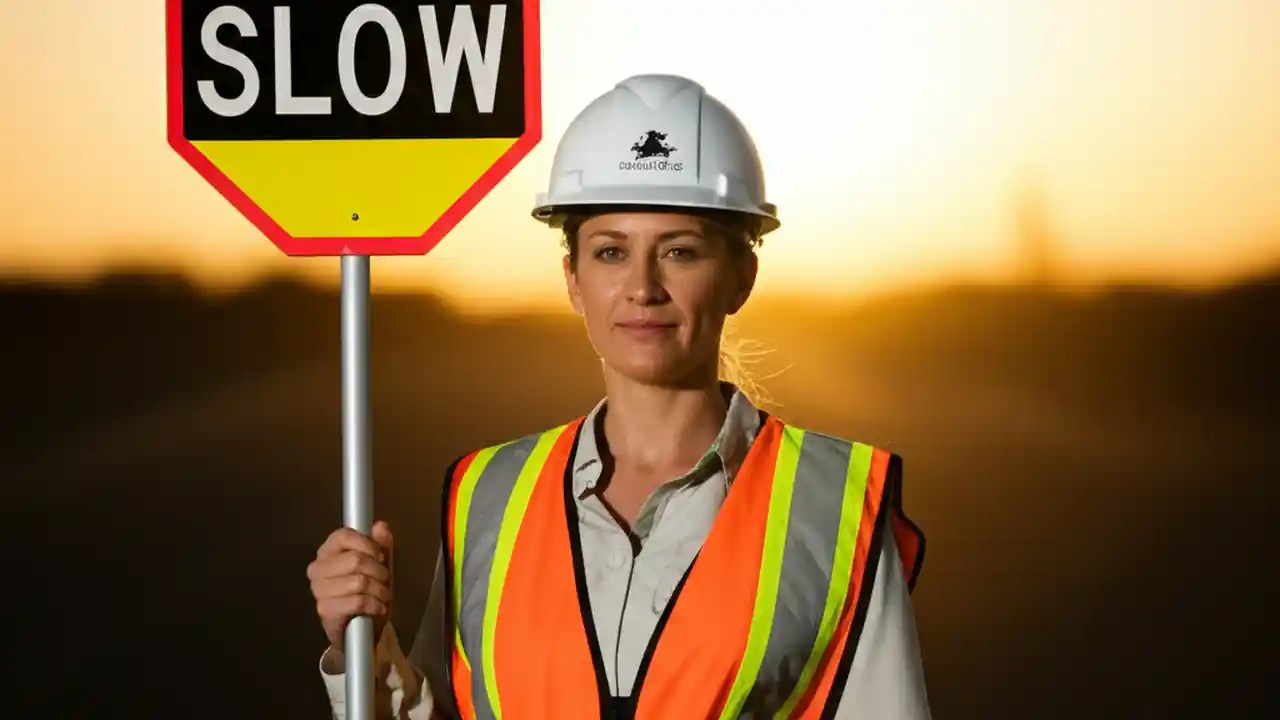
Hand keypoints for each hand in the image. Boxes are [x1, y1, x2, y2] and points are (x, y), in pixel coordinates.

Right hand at [307, 520, 393, 656]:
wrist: (361, 627)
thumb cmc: (368, 590)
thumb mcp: (379, 564)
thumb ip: (381, 544)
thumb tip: (380, 526)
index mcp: (327, 551)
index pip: (343, 536)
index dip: (367, 544)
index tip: (380, 556)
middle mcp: (317, 569)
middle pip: (355, 560)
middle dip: (378, 570)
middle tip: (384, 579)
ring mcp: (319, 590)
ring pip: (359, 582)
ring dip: (379, 589)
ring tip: (382, 595)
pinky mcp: (325, 610)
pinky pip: (357, 601)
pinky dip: (374, 604)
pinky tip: (378, 607)